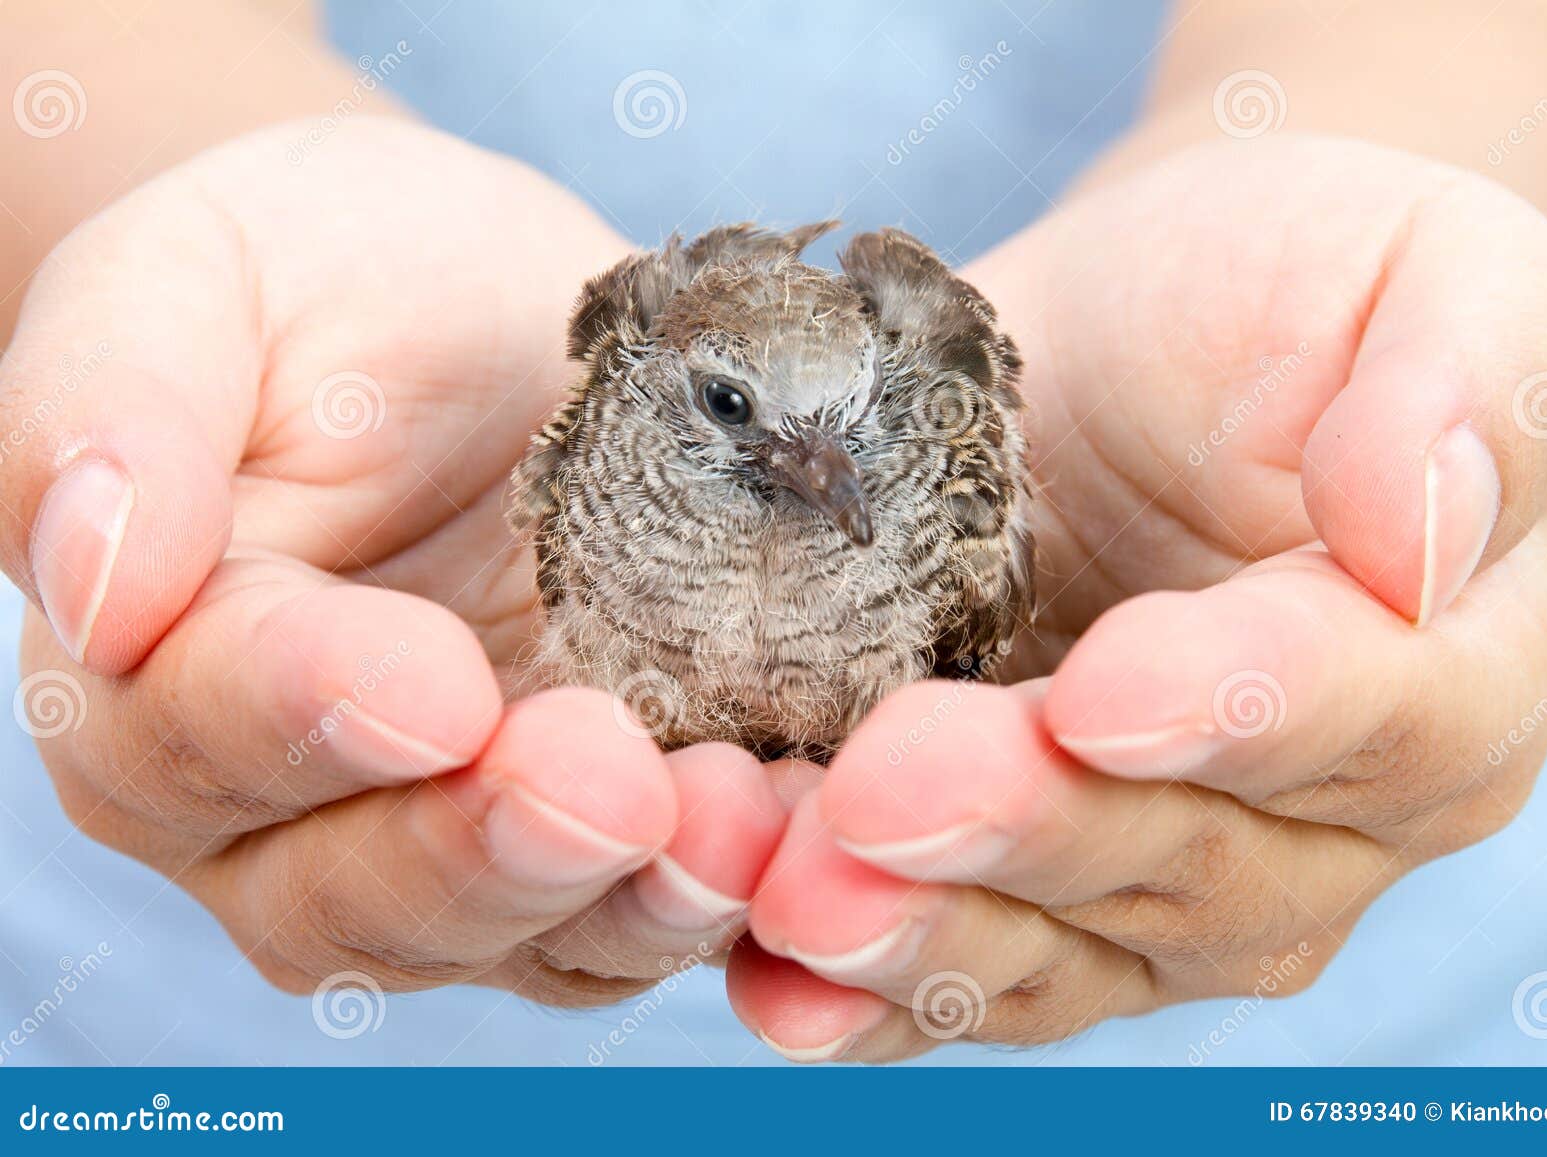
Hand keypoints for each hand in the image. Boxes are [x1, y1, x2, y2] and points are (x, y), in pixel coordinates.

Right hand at [1, 118, 787, 1005]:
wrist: (478, 312)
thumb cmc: (322, 279)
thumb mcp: (195, 276)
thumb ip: (113, 402)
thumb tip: (88, 572)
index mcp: (157, 672)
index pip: (203, 732)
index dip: (307, 716)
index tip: (429, 684)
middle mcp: (289, 805)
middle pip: (355, 892)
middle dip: (480, 849)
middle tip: (605, 785)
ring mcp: (457, 836)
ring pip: (516, 936)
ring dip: (623, 901)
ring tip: (730, 826)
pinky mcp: (601, 829)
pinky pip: (647, 904)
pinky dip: (724, 890)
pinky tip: (799, 824)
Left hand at [730, 134, 1546, 1060]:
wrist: (1127, 353)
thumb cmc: (1286, 298)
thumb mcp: (1425, 272)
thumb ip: (1465, 388)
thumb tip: (1422, 530)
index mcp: (1441, 680)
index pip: (1359, 716)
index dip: (1232, 709)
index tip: (1101, 691)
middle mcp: (1306, 825)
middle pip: (1177, 861)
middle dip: (1024, 830)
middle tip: (883, 791)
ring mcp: (1149, 881)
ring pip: (1048, 950)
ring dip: (912, 930)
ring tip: (788, 891)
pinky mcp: (1009, 886)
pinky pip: (941, 963)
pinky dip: (847, 982)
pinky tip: (759, 962)